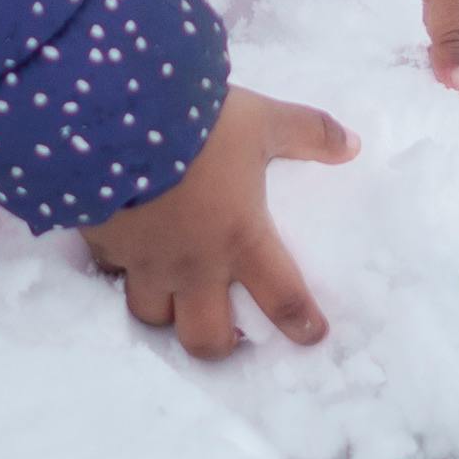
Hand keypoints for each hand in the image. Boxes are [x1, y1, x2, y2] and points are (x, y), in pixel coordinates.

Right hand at [88, 84, 349, 357]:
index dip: (301, 323)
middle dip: (218, 344)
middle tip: (229, 331)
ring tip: (177, 301)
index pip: (282, 299)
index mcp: (241, 239)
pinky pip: (112, 272)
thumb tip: (353, 144)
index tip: (312, 335)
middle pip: (204, 337)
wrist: (114, 114)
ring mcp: (145, 260)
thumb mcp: (262, 120)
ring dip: (168, 313)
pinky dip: (122, 271)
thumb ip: (309, 132)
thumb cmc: (198, 125)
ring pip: (152, 315)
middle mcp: (193, 264)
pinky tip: (127, 257)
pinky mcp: (104, 243)